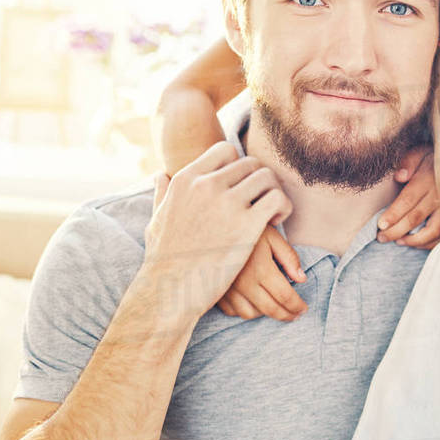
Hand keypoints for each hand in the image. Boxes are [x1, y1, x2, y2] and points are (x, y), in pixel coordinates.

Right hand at [141, 142, 292, 323]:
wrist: (169, 289)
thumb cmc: (163, 259)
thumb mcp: (156, 218)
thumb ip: (162, 193)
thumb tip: (161, 175)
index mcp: (186, 179)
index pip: (225, 150)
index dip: (238, 165)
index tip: (240, 185)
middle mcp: (207, 185)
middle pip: (250, 163)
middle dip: (259, 180)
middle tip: (260, 200)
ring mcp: (227, 202)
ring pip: (267, 176)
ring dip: (274, 191)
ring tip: (270, 212)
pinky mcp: (247, 224)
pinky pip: (277, 198)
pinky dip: (283, 207)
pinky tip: (275, 222)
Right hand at [217, 226, 307, 321]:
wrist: (214, 226)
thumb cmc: (247, 228)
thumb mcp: (273, 237)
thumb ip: (289, 257)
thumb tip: (301, 279)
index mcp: (261, 269)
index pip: (284, 296)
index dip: (296, 306)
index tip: (303, 309)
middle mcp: (244, 283)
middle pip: (269, 309)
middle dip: (286, 315)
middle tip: (295, 315)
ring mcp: (228, 289)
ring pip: (249, 314)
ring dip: (264, 314)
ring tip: (273, 306)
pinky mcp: (215, 290)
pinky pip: (231, 311)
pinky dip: (243, 311)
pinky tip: (252, 303)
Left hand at [376, 145, 439, 249]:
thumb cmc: (433, 159)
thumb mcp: (420, 153)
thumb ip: (408, 162)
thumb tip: (399, 176)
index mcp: (428, 180)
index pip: (408, 200)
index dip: (394, 214)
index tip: (380, 225)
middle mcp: (439, 196)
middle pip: (415, 218)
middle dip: (396, 231)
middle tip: (381, 237)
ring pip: (431, 231)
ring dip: (413, 240)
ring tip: (397, 242)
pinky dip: (428, 243)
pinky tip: (413, 243)